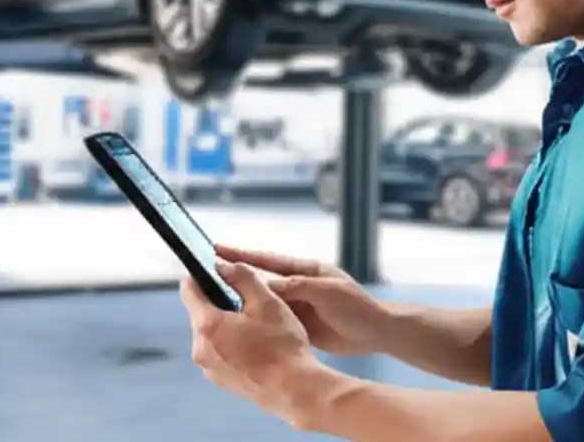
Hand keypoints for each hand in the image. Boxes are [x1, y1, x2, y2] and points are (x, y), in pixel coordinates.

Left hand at [179, 262, 327, 428]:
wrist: (294, 390)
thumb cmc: (282, 345)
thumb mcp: (267, 301)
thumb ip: (243, 277)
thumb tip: (223, 266)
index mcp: (207, 325)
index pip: (188, 290)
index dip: (201, 276)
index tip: (217, 273)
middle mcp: (200, 348)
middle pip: (201, 313)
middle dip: (220, 302)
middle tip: (249, 301)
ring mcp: (209, 368)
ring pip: (211, 333)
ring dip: (227, 325)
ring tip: (257, 326)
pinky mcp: (220, 380)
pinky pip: (220, 352)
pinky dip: (232, 344)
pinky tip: (257, 346)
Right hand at [216, 244, 391, 356]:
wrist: (377, 333)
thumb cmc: (358, 307)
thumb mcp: (329, 293)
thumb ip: (299, 287)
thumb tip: (266, 283)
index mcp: (306, 270)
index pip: (268, 260)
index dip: (243, 255)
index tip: (217, 249)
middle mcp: (299, 284)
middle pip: (260, 279)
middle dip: (235, 276)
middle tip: (206, 273)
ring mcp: (298, 304)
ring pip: (263, 301)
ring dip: (242, 300)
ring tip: (214, 300)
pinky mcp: (300, 323)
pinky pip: (273, 320)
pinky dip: (256, 320)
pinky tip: (238, 324)